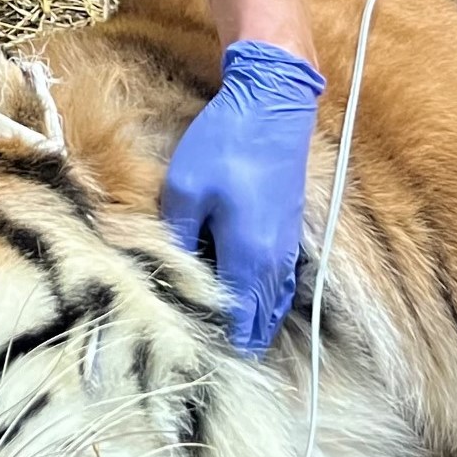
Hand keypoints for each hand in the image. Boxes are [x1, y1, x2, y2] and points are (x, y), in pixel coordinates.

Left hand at [159, 41, 324, 354]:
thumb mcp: (185, 191)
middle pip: (258, 322)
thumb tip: (169, 275)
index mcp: (250, 259)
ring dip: (248, 319)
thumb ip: (177, 238)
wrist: (274, 102)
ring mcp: (287, 246)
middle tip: (197, 345)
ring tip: (215, 329)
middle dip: (232, 338)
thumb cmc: (226, 145)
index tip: (185, 354)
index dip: (213, 343)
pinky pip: (276, 282)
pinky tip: (239, 293)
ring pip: (270, 303)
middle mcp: (275, 263)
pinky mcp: (288, 230)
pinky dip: (260, 297)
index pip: (236, 325)